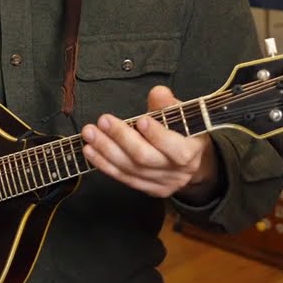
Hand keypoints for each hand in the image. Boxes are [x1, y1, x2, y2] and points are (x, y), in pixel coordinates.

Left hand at [80, 85, 218, 199]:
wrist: (193, 163)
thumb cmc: (184, 132)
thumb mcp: (183, 115)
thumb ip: (169, 104)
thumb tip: (158, 93)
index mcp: (192, 152)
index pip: (176, 149)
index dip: (158, 135)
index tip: (140, 120)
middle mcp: (178, 172)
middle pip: (145, 158)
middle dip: (121, 138)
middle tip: (102, 121)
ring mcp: (162, 184)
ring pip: (130, 169)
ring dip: (106, 151)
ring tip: (89, 134)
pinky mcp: (148, 190)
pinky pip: (123, 178)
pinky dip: (104, 164)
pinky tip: (90, 151)